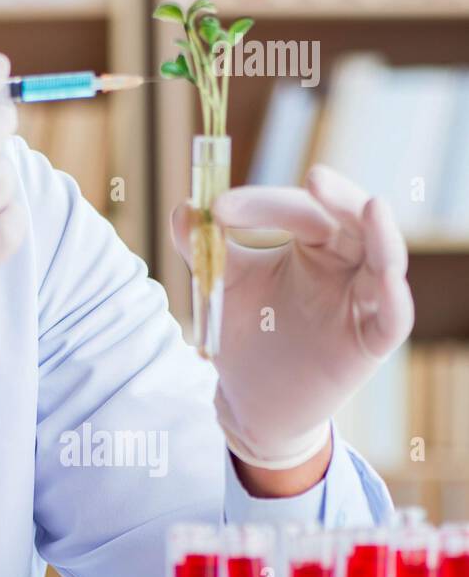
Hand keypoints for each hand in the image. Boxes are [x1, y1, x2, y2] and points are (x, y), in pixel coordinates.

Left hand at [170, 163, 413, 468]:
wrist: (251, 399)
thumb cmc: (245, 332)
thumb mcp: (219, 285)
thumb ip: (200, 248)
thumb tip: (183, 208)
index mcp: (313, 244)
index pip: (299, 208)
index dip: (263, 203)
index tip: (218, 208)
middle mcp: (344, 266)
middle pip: (352, 221)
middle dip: (338, 198)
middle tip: (315, 177)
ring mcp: (361, 302)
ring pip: (385, 260)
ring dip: (381, 234)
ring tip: (371, 207)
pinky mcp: (370, 343)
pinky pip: (393, 317)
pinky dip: (393, 296)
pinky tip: (386, 278)